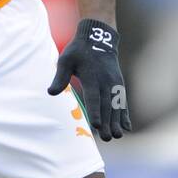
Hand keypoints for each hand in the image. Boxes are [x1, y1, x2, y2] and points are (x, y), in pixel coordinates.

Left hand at [47, 18, 131, 140]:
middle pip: (106, 105)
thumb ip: (60, 77)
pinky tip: (126, 127)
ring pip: (116, 106)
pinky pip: (122, 102)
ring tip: (116, 136)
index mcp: (92, 76)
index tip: (95, 124)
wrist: (99, 39)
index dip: (94, 111)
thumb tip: (51, 92)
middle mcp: (106, 81)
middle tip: (106, 138)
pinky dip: (125, 115)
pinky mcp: (119, 85)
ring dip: (116, 122)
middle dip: (107, 123)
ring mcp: (114, 84)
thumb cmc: (78, 51)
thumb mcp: (66, 60)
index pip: (93, 97)